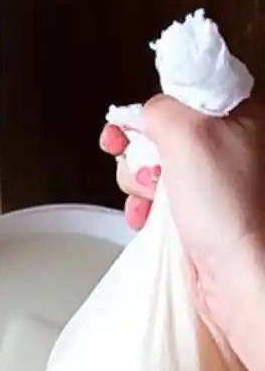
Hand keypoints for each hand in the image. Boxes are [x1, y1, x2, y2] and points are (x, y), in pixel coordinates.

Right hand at [101, 95, 264, 370]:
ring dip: (139, 186)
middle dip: (140, 154)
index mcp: (241, 117)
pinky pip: (157, 200)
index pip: (182, 91)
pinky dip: (145, 210)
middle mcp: (231, 147)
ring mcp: (216, 184)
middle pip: (160, 132)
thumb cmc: (228, 208)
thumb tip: (144, 116)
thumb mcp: (189, 134)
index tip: (127, 126)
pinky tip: (147, 222)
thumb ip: (160, 109)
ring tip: (153, 205)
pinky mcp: (202, 214)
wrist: (242, 279)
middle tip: (150, 174)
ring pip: (153, 167)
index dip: (150, 109)